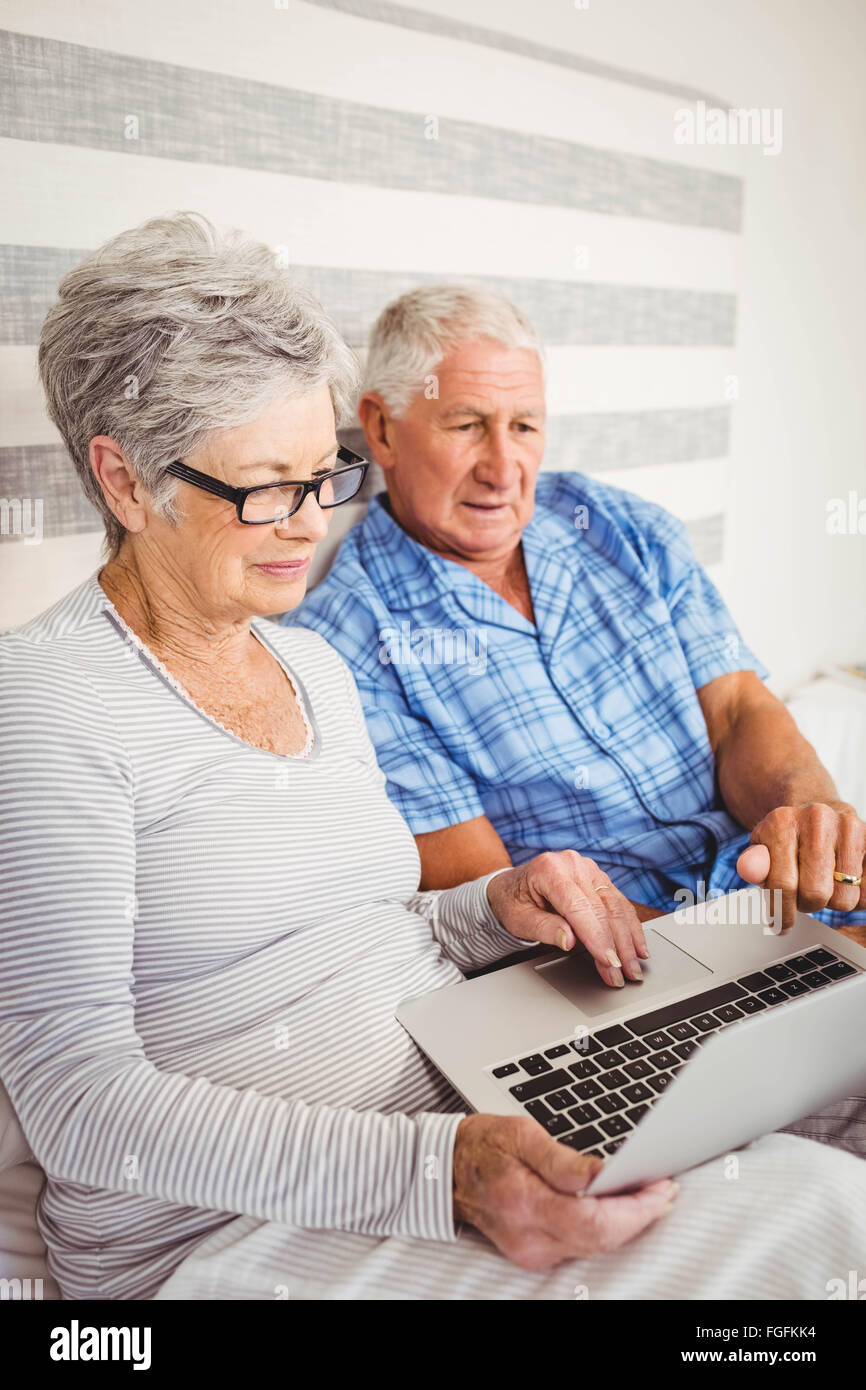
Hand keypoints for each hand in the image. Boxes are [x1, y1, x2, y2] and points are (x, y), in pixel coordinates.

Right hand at [452, 1113, 677, 1268]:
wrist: (445, 1171)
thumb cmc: (482, 1146)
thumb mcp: (521, 1135)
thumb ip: (563, 1160)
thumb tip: (603, 1174)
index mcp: (525, 1203)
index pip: (596, 1222)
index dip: (637, 1209)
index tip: (661, 1187)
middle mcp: (529, 1237)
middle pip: (603, 1240)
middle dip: (641, 1215)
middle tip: (664, 1189)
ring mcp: (531, 1251)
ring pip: (597, 1247)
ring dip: (628, 1223)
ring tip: (649, 1194)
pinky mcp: (534, 1254)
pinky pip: (582, 1246)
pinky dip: (607, 1228)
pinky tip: (619, 1208)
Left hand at [486, 850, 648, 985]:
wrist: (512, 886)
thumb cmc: (513, 902)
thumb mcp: (518, 919)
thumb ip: (543, 928)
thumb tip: (569, 940)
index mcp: (549, 870)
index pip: (580, 908)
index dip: (597, 937)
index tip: (609, 962)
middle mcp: (573, 864)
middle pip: (602, 909)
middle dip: (616, 946)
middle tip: (624, 975)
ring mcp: (588, 869)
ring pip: (616, 907)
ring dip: (628, 940)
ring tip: (634, 967)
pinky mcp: (599, 878)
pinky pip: (619, 903)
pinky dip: (630, 927)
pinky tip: (638, 947)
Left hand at [737, 801, 865, 929]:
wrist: (815, 813)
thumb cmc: (787, 838)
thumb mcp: (762, 849)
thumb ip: (754, 863)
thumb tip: (748, 870)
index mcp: (783, 821)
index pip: (783, 884)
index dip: (781, 912)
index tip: (780, 925)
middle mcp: (818, 818)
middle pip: (816, 893)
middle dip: (807, 904)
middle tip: (803, 897)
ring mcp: (850, 827)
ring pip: (845, 898)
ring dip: (832, 902)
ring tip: (823, 885)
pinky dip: (857, 895)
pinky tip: (844, 883)